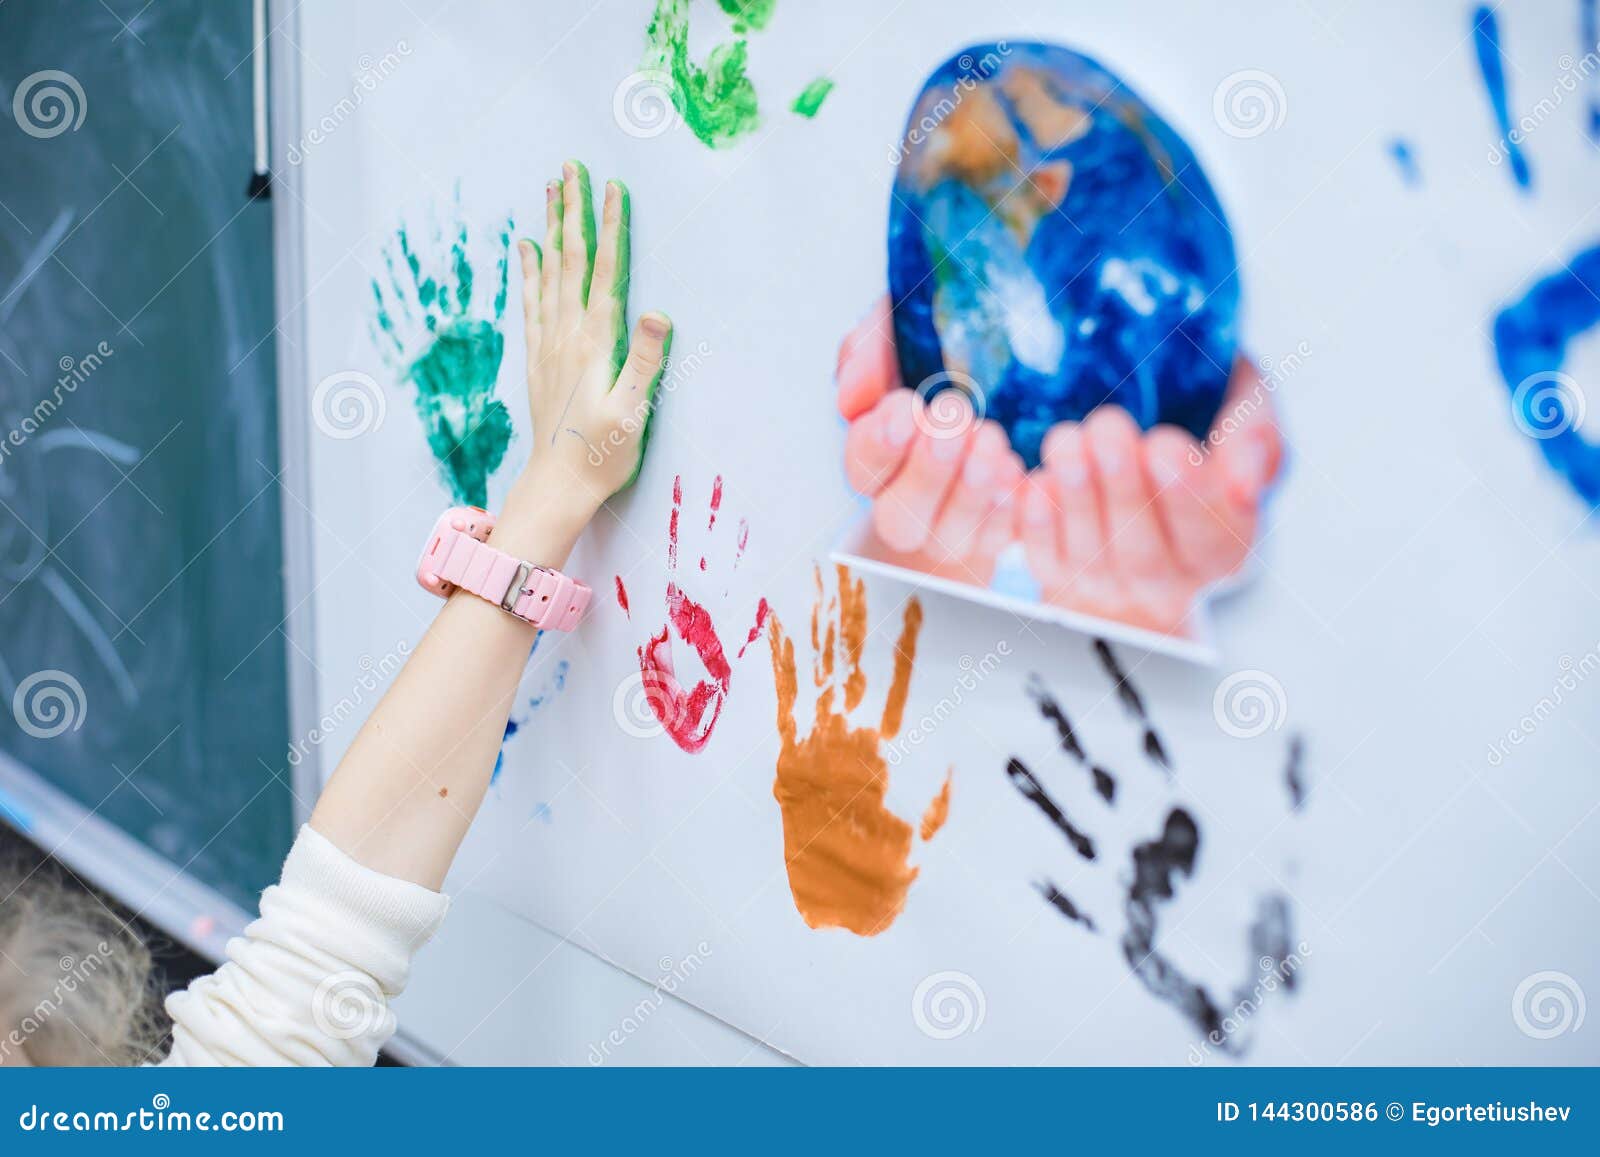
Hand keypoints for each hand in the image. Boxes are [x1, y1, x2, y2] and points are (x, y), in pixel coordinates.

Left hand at [512, 160, 670, 536]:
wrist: (557, 483)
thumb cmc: (603, 452)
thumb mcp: (634, 411)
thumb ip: (645, 360)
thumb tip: (658, 311)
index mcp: (595, 342)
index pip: (606, 272)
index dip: (611, 227)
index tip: (613, 188)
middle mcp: (567, 333)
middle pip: (570, 258)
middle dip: (573, 211)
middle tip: (571, 168)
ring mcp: (548, 343)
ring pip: (548, 271)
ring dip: (551, 228)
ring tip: (549, 191)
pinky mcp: (538, 357)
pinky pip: (531, 300)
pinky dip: (528, 269)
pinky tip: (525, 247)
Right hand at [836, 298, 1022, 584]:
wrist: (1025, 362)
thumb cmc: (956, 348)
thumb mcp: (907, 329)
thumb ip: (871, 351)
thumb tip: (852, 400)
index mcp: (881, 452)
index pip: (863, 465)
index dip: (878, 445)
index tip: (906, 409)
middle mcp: (911, 498)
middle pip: (899, 517)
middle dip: (926, 472)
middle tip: (957, 421)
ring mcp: (955, 524)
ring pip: (947, 538)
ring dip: (968, 494)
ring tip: (992, 442)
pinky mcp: (1001, 532)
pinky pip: (1001, 540)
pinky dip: (1008, 512)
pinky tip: (1021, 475)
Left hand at [1019, 358, 1281, 634]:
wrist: (1135, 454)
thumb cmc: (1198, 426)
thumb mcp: (1244, 414)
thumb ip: (1253, 437)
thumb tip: (1244, 484)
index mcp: (1223, 544)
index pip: (1210, 536)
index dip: (1189, 496)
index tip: (1165, 447)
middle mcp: (1166, 577)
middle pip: (1144, 554)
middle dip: (1123, 488)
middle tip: (1107, 427)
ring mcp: (1107, 582)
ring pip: (1090, 555)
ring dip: (1074, 495)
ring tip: (1066, 439)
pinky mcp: (1056, 573)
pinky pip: (1040, 554)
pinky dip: (1030, 516)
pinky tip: (1026, 474)